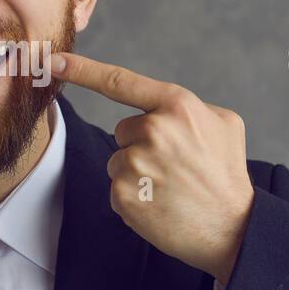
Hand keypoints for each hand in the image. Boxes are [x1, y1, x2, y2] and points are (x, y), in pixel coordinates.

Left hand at [49, 51, 254, 284]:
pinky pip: (117, 188)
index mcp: (177, 106)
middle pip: (124, 130)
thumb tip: (159, 108)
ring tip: (171, 187)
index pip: (120, 82)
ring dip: (137, 173)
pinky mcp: (123, 194)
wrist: (233, 229)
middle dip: (143, 145)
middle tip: (175, 167)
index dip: (83, 69)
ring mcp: (136, 163)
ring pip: (119, 160)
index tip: (55, 60)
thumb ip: (187, 106)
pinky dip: (134, 197)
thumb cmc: (227, 174)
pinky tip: (161, 205)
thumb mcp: (224, 123)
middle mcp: (153, 130)